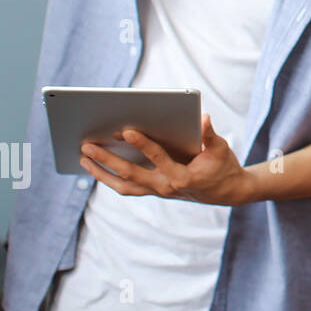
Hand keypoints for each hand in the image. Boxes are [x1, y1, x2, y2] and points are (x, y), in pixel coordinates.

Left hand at [80, 113, 254, 205]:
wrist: (227, 192)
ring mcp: (157, 191)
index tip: (126, 131)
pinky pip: (126, 187)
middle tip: (87, 145)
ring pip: (123, 186)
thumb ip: (210, 135)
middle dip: (107, 160)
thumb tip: (204, 118)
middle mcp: (165, 187)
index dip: (143, 144)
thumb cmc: (223, 167)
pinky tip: (96, 166)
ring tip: (83, 158)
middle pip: (130, 175)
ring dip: (101, 173)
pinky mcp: (153, 191)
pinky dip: (109, 178)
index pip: (158, 158)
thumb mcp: (220, 149)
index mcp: (182, 177)